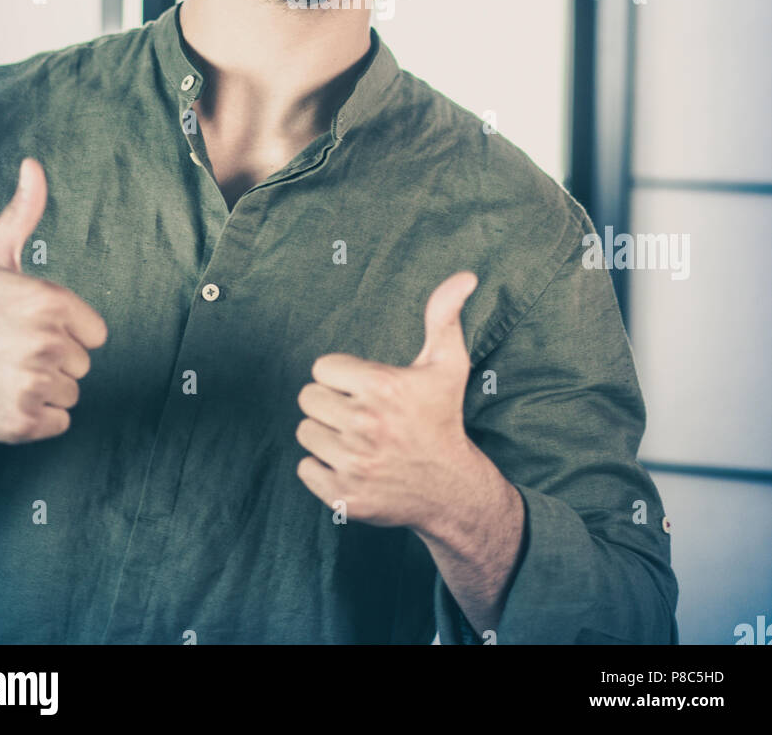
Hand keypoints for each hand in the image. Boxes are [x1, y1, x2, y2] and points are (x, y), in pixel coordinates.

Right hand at [0, 158, 106, 442]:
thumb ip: (23, 212)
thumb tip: (33, 164)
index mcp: (49, 301)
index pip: (95, 332)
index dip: (67, 331)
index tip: (31, 328)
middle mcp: (45, 341)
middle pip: (82, 363)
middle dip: (54, 360)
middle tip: (11, 352)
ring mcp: (33, 383)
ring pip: (71, 392)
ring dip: (45, 388)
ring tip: (5, 374)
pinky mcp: (22, 422)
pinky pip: (59, 422)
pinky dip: (37, 418)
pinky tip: (5, 399)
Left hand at [295, 270, 483, 531]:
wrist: (452, 488)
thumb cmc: (442, 417)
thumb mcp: (447, 363)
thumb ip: (444, 314)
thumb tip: (465, 275)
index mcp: (382, 387)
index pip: (322, 368)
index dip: (343, 376)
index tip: (367, 387)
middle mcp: (365, 426)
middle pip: (309, 399)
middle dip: (332, 403)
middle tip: (361, 413)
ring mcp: (354, 464)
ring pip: (305, 432)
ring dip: (326, 433)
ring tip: (357, 438)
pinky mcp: (344, 495)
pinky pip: (305, 468)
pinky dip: (322, 467)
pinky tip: (352, 463)